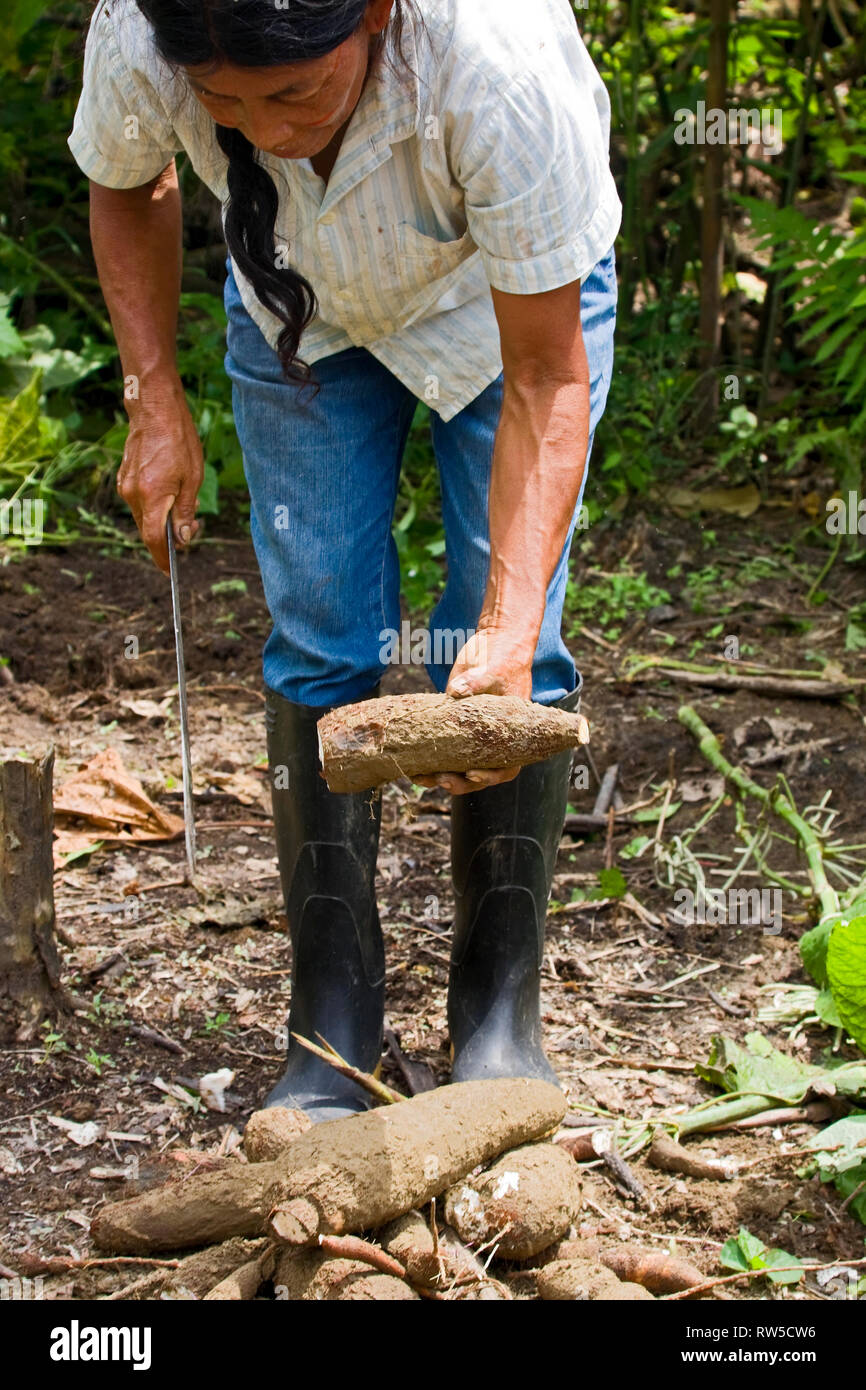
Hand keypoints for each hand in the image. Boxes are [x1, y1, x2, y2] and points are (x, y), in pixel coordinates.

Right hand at [117, 387, 203, 573]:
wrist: (155, 410)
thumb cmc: (178, 440)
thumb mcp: (193, 479)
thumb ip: (185, 511)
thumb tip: (184, 537)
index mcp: (152, 496)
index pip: (155, 539)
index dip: (163, 558)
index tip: (170, 572)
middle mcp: (133, 494)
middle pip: (149, 530)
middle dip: (170, 537)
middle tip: (195, 527)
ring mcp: (126, 485)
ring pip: (145, 516)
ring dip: (164, 519)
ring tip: (188, 501)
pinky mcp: (125, 477)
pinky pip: (140, 502)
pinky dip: (156, 506)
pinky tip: (172, 492)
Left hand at [414, 625, 535, 796]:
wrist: (493, 644)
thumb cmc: (503, 659)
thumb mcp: (495, 670)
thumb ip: (478, 682)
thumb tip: (455, 692)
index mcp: (512, 735)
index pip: (506, 767)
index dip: (490, 776)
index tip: (472, 774)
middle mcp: (492, 741)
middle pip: (479, 774)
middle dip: (460, 782)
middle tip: (441, 779)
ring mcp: (472, 735)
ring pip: (459, 767)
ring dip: (441, 776)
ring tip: (421, 778)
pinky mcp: (454, 725)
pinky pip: (443, 749)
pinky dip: (429, 759)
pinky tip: (412, 765)